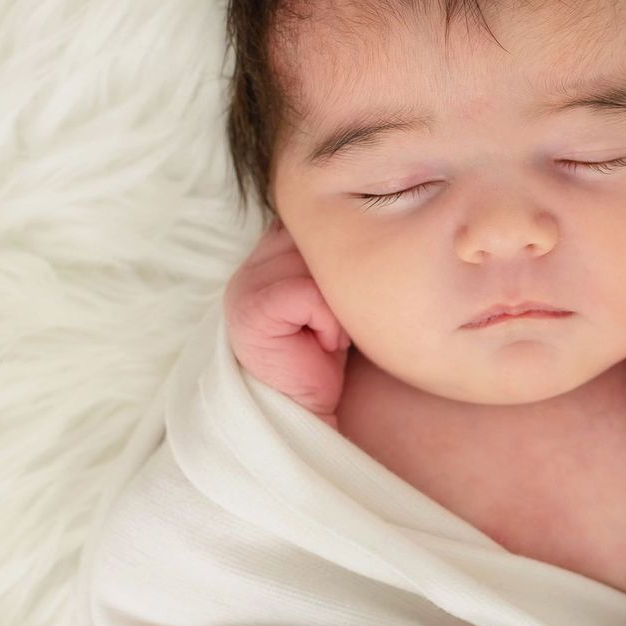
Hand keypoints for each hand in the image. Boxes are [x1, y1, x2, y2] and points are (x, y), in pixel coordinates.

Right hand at [223, 220, 351, 421]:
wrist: (310, 410)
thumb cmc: (330, 351)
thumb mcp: (338, 293)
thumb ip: (340, 253)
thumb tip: (376, 216)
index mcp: (278, 245)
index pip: (328, 221)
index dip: (351, 255)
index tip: (351, 297)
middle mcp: (258, 256)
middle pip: (326, 238)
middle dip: (348, 279)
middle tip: (340, 324)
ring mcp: (249, 279)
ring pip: (323, 263)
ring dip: (339, 304)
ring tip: (330, 335)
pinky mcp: (251, 306)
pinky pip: (310, 295)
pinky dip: (328, 323)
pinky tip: (322, 346)